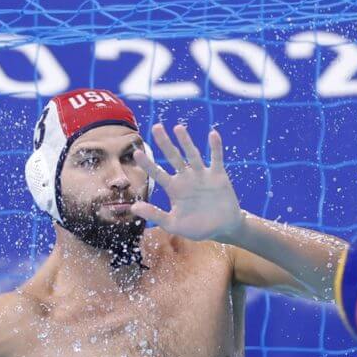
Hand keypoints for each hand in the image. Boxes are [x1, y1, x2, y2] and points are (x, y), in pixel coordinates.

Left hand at [129, 123, 244, 241]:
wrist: (223, 228)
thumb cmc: (197, 227)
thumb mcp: (173, 224)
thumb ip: (155, 215)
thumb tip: (134, 208)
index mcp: (174, 189)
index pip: (158, 173)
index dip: (148, 164)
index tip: (136, 153)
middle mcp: (186, 178)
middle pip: (173, 157)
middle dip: (165, 143)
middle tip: (156, 127)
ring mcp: (202, 175)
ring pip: (192, 155)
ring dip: (186, 141)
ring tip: (178, 128)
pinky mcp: (218, 175)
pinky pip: (216, 158)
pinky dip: (215, 147)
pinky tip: (212, 134)